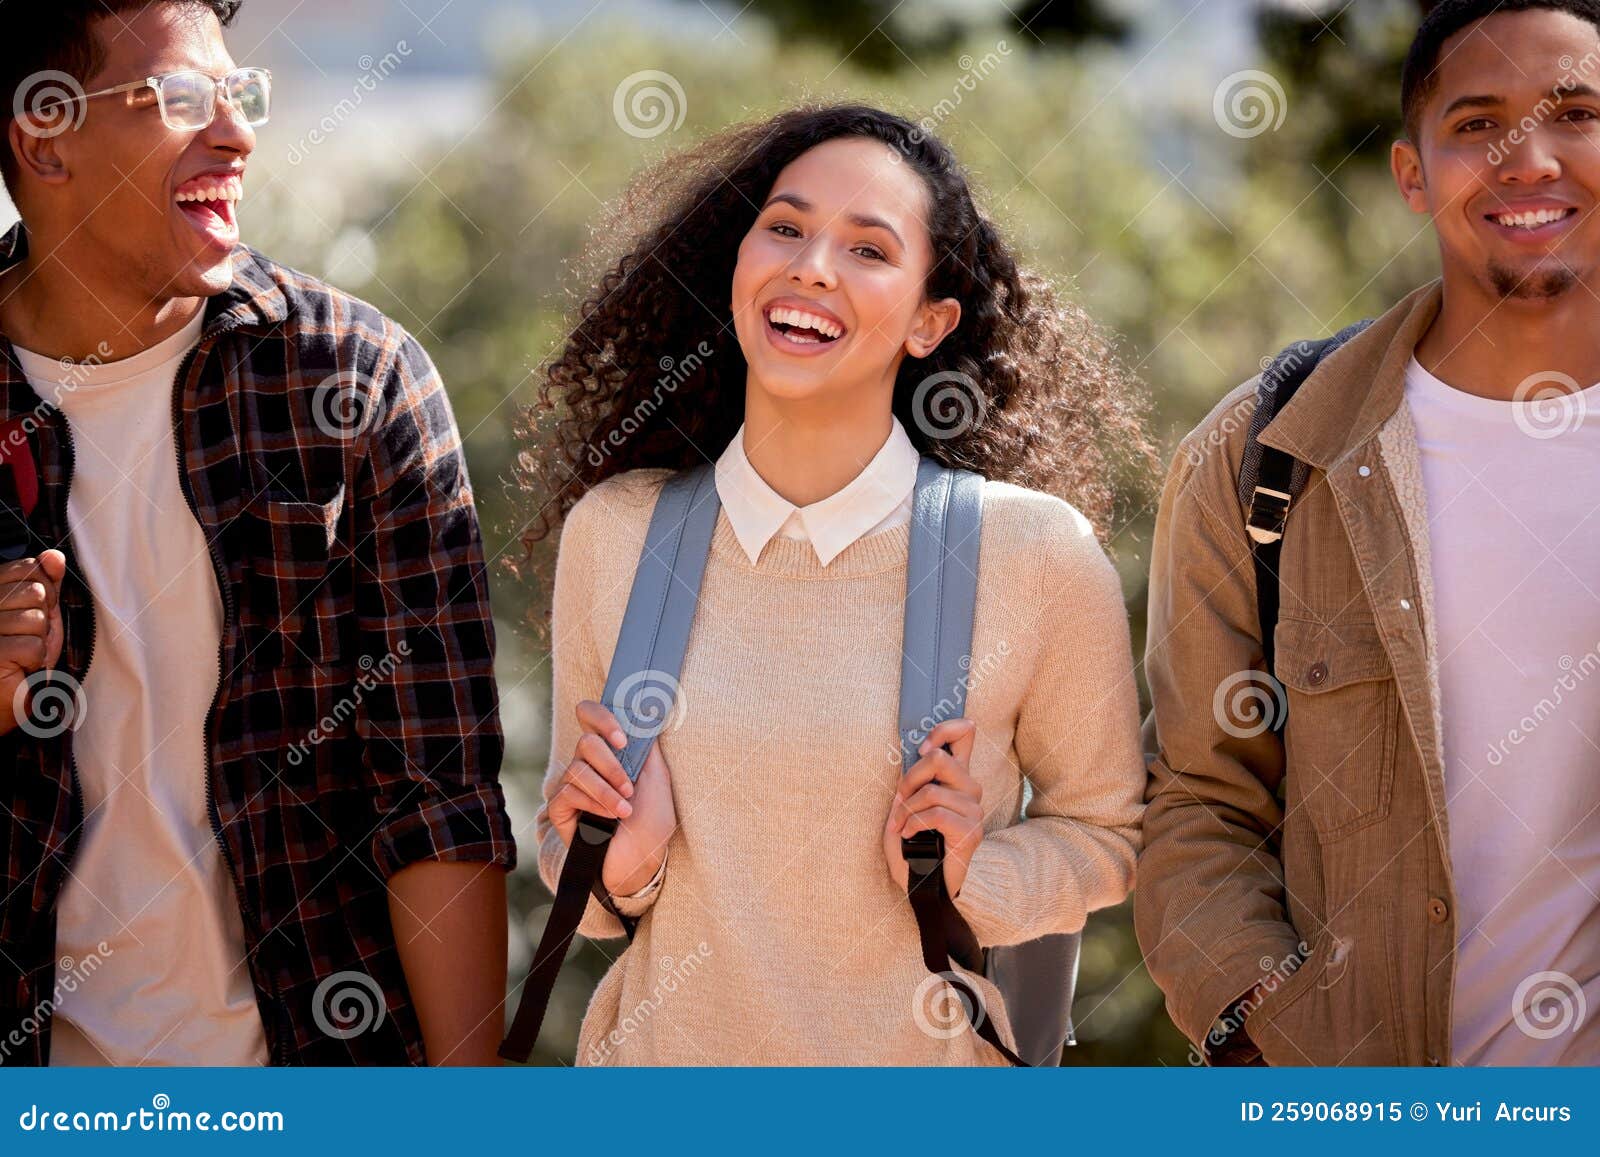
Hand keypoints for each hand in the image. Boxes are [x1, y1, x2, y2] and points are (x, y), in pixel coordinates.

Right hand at [0, 551, 64, 737]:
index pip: (27, 569)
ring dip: (37, 642)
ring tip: (19, 656)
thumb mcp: (39, 615)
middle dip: (42, 618)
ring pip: (36, 619)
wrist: (3, 702)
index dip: (43, 591)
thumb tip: (53, 557)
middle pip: (35, 592)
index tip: (33, 612)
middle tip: (25, 639)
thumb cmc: (20, 659)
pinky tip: (17, 669)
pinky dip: (33, 661)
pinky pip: (33, 646)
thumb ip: (45, 584)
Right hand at [546, 699, 676, 896]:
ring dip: (607, 791)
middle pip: (585, 741)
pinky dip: (594, 804)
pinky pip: (569, 792)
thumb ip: (646, 746)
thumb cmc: (651, 822)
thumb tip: (642, 713)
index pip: (590, 715)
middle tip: (629, 786)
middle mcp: (588, 764)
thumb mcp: (657, 778)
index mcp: (610, 751)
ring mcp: (572, 785)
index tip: (622, 739)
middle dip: (611, 765)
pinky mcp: (560, 808)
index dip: (601, 717)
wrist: (640, 862)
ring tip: (624, 811)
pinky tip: (607, 819)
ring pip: (578, 769)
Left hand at [883, 717, 983, 897]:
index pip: (965, 732)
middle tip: (898, 802)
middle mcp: (969, 789)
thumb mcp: (907, 804)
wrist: (922, 885)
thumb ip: (914, 778)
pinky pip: (935, 815)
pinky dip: (913, 824)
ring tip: (900, 826)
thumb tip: (912, 752)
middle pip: (939, 758)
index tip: (922, 746)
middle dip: (908, 780)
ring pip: (932, 791)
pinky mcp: (971, 832)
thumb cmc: (913, 845)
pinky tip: (910, 836)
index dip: (943, 729)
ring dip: (906, 810)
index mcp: (956, 777)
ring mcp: (973, 811)